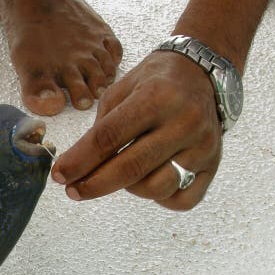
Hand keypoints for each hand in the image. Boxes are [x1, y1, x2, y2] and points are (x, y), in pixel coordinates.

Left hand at [51, 50, 222, 209]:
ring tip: (121, 174)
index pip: (109, 138)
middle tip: (73, 191)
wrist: (202, 74)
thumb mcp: (120, 92)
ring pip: (156, 188)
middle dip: (94, 185)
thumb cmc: (153, 84)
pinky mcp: (214, 165)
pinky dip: (160, 198)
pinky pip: (182, 200)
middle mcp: (184, 122)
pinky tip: (150, 181)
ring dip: (129, 188)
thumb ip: (100, 130)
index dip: (79, 161)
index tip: (59, 175)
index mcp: (157, 97)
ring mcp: (203, 146)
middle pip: (131, 168)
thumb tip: (76, 169)